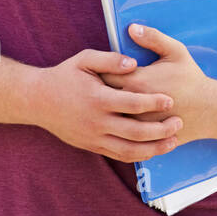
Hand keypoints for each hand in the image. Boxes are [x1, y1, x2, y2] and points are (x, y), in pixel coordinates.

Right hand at [32, 48, 182, 161]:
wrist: (36, 100)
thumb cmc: (64, 76)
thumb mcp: (84, 59)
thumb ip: (110, 60)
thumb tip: (134, 64)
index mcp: (98, 99)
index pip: (133, 103)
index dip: (154, 103)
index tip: (171, 100)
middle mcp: (97, 122)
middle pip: (136, 132)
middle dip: (161, 130)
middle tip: (179, 122)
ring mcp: (94, 137)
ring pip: (130, 150)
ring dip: (155, 148)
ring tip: (174, 141)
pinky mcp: (92, 146)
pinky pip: (119, 156)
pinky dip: (139, 155)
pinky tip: (154, 150)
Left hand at [99, 24, 214, 142]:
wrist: (209, 110)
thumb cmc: (191, 79)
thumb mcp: (176, 52)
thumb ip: (153, 38)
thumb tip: (131, 28)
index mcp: (138, 81)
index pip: (104, 74)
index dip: (102, 70)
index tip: (105, 69)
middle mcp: (133, 105)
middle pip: (102, 96)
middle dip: (100, 90)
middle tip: (101, 85)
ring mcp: (137, 124)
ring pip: (109, 115)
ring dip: (107, 108)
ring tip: (109, 101)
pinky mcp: (142, 137)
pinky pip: (120, 130)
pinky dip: (118, 123)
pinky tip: (122, 116)